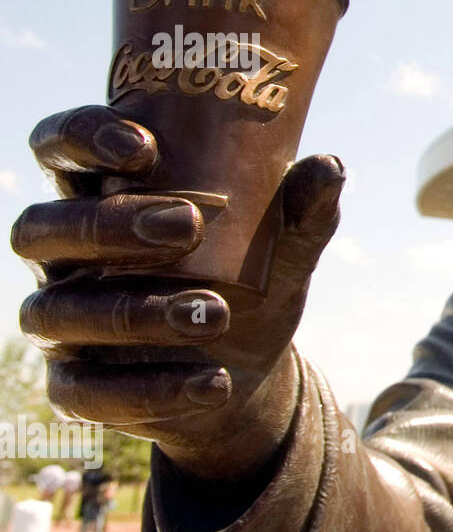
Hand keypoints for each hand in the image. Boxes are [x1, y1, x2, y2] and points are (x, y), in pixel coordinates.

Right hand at [11, 104, 344, 481]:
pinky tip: (214, 382)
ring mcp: (63, 323)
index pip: (59, 147)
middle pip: (44, 227)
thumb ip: (302, 209)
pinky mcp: (75, 388)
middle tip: (189, 224)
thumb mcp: (282, 245)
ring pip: (61, 312)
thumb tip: (329, 166)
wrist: (249, 371)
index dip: (83, 138)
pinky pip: (88, 393)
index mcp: (102, 196)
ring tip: (216, 313)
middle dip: (110, 224)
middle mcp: (67, 256)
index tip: (143, 147)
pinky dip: (153, 389)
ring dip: (138, 312)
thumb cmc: (249, 283)